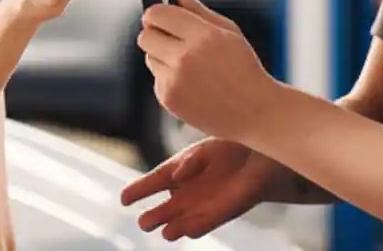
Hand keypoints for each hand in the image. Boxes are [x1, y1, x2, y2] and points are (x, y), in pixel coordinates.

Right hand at [120, 137, 278, 240]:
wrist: (258, 158)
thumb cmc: (228, 150)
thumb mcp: (205, 150)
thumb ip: (189, 162)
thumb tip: (177, 175)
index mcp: (177, 172)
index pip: (153, 181)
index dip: (138, 190)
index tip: (123, 199)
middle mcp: (185, 192)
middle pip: (165, 208)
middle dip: (155, 216)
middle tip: (143, 223)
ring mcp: (201, 205)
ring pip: (182, 221)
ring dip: (174, 227)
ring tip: (165, 232)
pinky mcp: (220, 213)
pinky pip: (204, 223)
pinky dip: (195, 227)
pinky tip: (185, 231)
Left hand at [137, 0, 277, 140]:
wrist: (254, 111)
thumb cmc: (244, 68)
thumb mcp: (227, 31)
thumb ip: (196, 8)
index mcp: (202, 36)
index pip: (156, 14)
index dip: (157, 13)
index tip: (164, 16)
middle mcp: (184, 58)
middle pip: (145, 35)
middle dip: (156, 33)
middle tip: (173, 38)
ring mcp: (174, 81)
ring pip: (149, 57)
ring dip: (162, 56)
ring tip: (189, 64)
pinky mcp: (168, 98)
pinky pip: (156, 78)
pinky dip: (168, 77)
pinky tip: (191, 82)